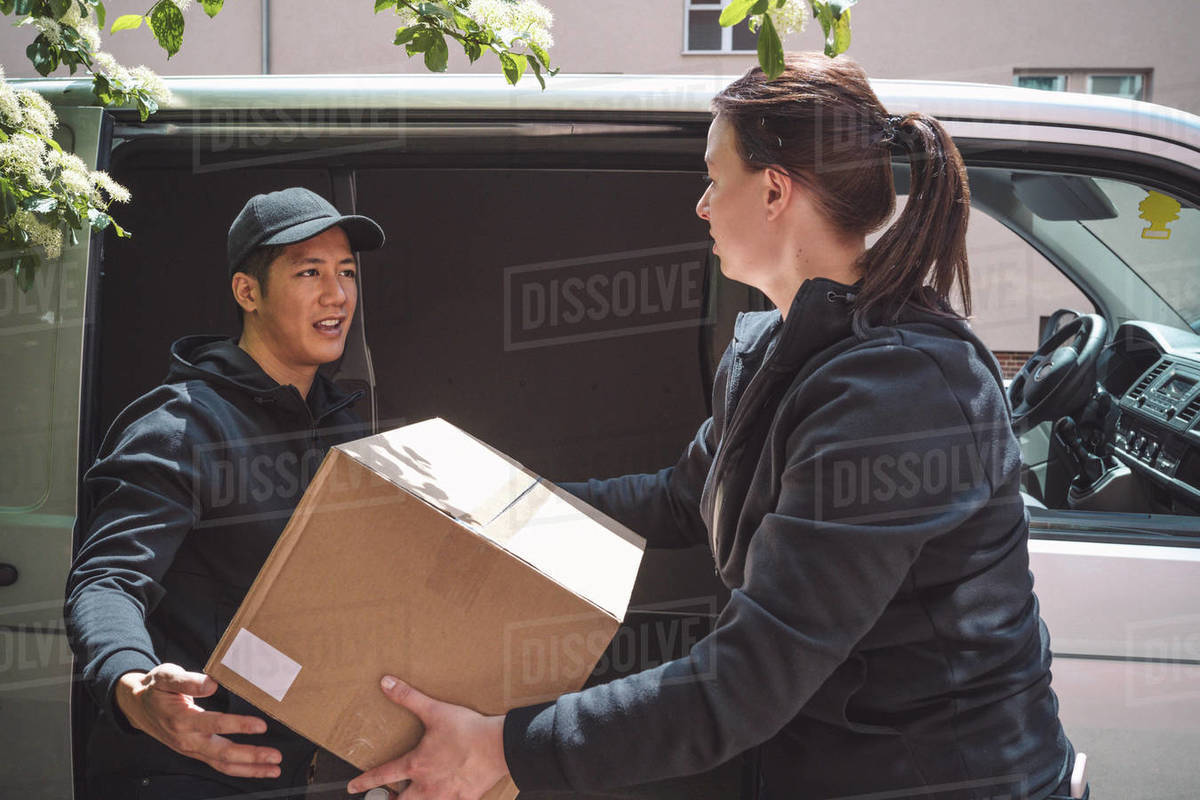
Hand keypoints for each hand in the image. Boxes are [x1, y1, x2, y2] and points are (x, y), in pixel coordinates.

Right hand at [114, 663, 282, 778]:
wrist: (137, 707)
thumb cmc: (156, 689)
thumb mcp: (166, 677)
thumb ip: (188, 680)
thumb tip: (212, 683)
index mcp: (181, 719)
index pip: (214, 724)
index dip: (238, 725)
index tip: (261, 725)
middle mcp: (187, 739)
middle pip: (222, 753)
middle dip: (251, 756)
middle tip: (275, 755)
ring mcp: (192, 749)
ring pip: (222, 765)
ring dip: (250, 768)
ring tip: (274, 769)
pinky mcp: (196, 752)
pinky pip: (219, 765)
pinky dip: (240, 769)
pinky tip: (258, 768)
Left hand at [347, 676, 507, 799]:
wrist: (499, 746)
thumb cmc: (469, 731)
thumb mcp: (435, 711)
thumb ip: (409, 697)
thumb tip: (386, 683)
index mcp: (416, 764)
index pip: (383, 775)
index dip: (365, 781)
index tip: (353, 786)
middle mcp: (427, 785)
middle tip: (387, 799)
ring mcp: (445, 796)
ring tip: (416, 798)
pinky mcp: (464, 799)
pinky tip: (449, 797)